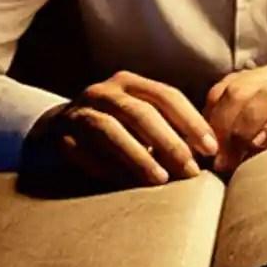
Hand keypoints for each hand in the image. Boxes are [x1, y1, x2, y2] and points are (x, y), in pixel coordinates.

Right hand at [24, 71, 218, 187]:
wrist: (57, 128)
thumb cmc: (114, 127)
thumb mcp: (140, 118)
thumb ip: (169, 127)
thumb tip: (208, 154)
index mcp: (130, 83)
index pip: (166, 96)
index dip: (191, 121)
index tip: (210, 148)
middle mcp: (104, 91)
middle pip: (140, 112)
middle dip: (168, 142)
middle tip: (189, 170)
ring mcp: (79, 112)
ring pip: (110, 130)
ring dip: (138, 156)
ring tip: (160, 179)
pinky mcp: (61, 136)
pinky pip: (85, 151)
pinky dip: (107, 167)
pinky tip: (125, 183)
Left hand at [203, 58, 266, 170]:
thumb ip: (265, 126)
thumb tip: (225, 154)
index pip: (231, 84)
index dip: (212, 115)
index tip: (204, 148)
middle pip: (245, 88)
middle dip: (223, 124)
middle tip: (217, 160)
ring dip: (245, 126)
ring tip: (235, 157)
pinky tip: (263, 145)